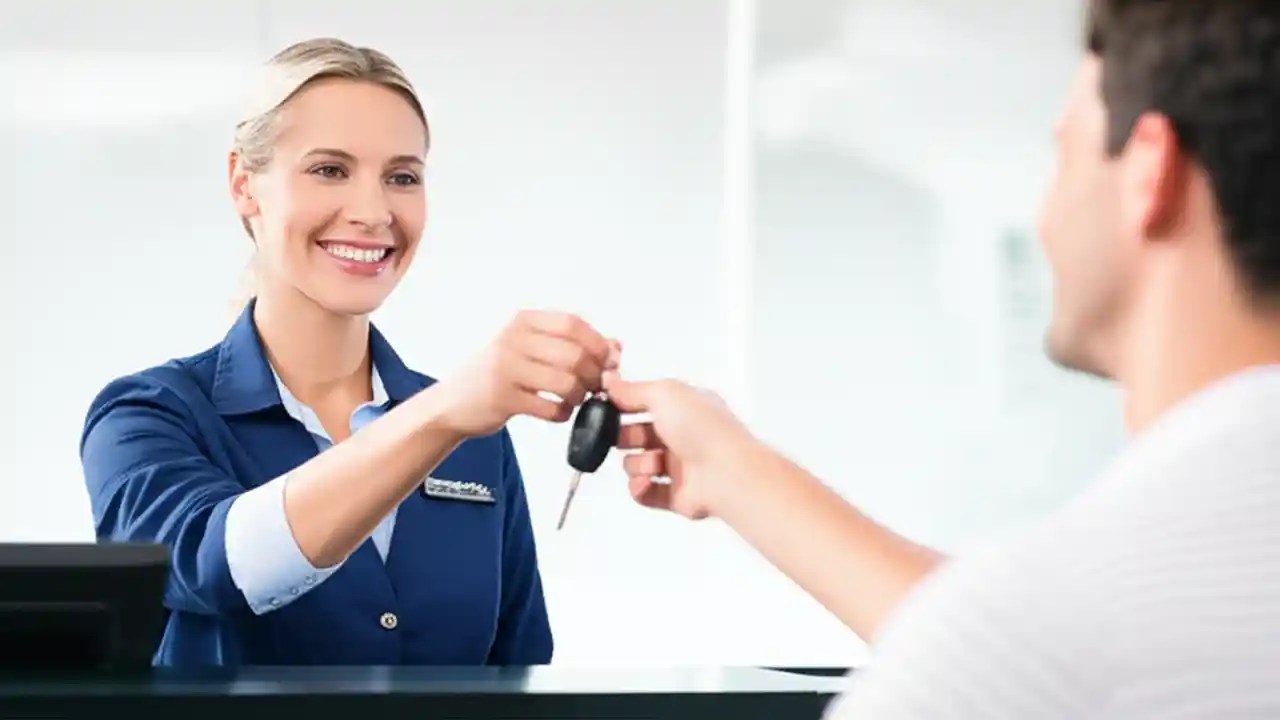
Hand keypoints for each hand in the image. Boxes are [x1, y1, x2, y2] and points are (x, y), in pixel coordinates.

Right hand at [434, 310, 619, 436]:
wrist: (451, 403)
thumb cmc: (498, 374)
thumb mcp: (529, 349)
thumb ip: (569, 344)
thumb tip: (616, 346)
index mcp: (523, 321)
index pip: (573, 324)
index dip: (598, 344)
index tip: (609, 361)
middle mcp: (513, 340)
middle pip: (574, 355)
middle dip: (594, 375)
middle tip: (594, 388)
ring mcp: (506, 368)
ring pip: (566, 382)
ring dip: (578, 396)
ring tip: (573, 400)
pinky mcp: (503, 398)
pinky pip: (550, 407)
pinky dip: (562, 414)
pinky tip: (557, 413)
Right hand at [603, 373, 754, 519]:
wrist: (727, 473)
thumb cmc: (704, 428)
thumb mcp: (664, 393)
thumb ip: (633, 390)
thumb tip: (611, 384)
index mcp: (683, 408)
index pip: (645, 404)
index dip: (623, 406)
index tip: (606, 408)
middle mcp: (682, 436)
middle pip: (637, 435)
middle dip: (625, 437)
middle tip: (625, 438)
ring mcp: (680, 467)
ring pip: (638, 465)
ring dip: (637, 463)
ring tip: (653, 463)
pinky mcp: (676, 495)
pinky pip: (645, 493)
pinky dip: (640, 488)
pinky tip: (645, 482)